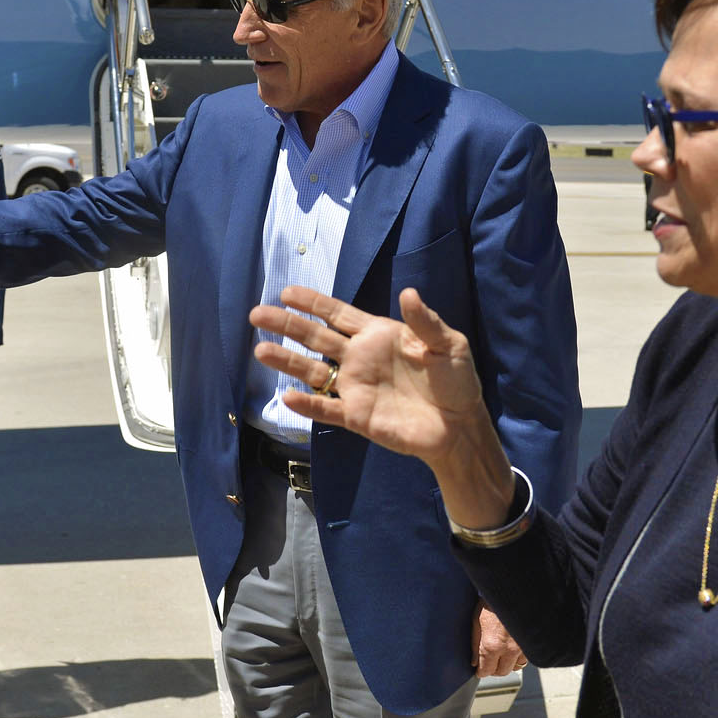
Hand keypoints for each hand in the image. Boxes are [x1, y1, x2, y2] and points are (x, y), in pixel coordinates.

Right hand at [250, 286, 488, 468]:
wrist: (460, 426)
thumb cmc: (457, 381)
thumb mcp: (448, 344)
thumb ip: (425, 321)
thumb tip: (407, 293)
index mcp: (378, 335)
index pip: (338, 314)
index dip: (312, 303)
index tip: (286, 292)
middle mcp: (360, 358)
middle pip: (316, 337)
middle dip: (287, 325)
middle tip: (257, 314)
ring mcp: (355, 387)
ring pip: (313, 370)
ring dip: (287, 361)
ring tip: (261, 350)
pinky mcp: (357, 416)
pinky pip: (326, 409)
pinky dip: (307, 404)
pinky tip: (287, 396)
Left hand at [473, 604, 526, 677]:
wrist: (510, 588)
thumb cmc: (491, 601)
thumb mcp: (476, 621)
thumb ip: (475, 644)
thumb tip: (474, 662)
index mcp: (492, 645)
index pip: (486, 671)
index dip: (481, 671)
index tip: (479, 669)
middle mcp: (509, 649)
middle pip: (502, 672)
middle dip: (494, 670)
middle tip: (489, 663)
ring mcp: (522, 645)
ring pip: (516, 666)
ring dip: (508, 663)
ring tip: (502, 655)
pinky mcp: (531, 640)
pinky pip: (527, 656)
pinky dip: (519, 656)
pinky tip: (513, 648)